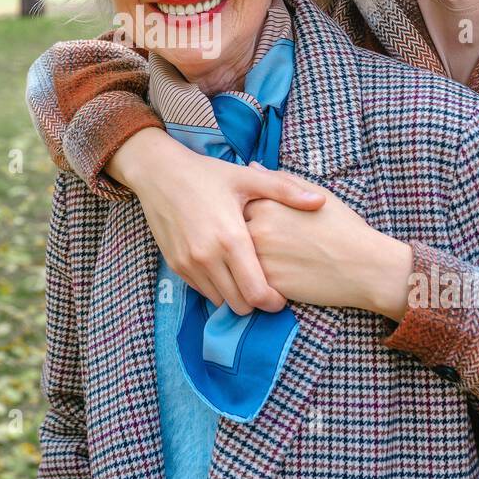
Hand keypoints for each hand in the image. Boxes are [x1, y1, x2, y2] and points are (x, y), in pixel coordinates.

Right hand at [108, 128, 325, 314]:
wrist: (159, 173)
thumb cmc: (207, 174)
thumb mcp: (247, 178)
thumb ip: (286, 191)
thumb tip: (320, 203)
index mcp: (231, 239)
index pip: (256, 293)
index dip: (272, 302)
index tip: (281, 296)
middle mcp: (208, 257)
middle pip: (240, 304)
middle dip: (256, 302)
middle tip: (266, 288)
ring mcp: (189, 263)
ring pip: (220, 301)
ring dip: (235, 296)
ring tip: (246, 278)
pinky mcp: (176, 265)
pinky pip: (202, 290)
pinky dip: (216, 287)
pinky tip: (225, 269)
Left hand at [244, 175, 414, 316]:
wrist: (364, 266)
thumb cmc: (342, 227)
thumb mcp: (314, 193)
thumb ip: (279, 181)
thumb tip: (251, 167)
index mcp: (266, 203)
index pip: (237, 205)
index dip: (248, 213)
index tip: (264, 220)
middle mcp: (257, 229)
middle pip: (233, 232)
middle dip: (245, 236)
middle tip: (272, 243)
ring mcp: (259, 259)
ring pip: (238, 258)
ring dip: (246, 259)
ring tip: (277, 259)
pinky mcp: (266, 285)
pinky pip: (249, 279)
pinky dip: (256, 278)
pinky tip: (278, 274)